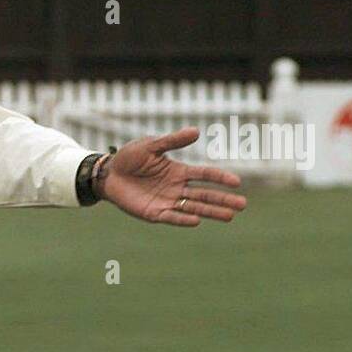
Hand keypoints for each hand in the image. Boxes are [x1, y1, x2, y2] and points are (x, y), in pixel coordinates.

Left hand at [95, 128, 246, 225]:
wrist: (108, 174)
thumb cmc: (130, 157)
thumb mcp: (151, 145)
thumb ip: (172, 141)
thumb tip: (196, 131)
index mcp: (179, 171)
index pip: (205, 175)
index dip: (220, 178)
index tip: (237, 182)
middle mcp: (177, 188)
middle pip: (205, 194)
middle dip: (223, 200)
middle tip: (242, 205)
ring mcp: (167, 201)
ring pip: (194, 208)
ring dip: (211, 212)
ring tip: (230, 216)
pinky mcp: (154, 213)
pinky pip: (171, 217)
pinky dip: (183, 219)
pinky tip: (197, 220)